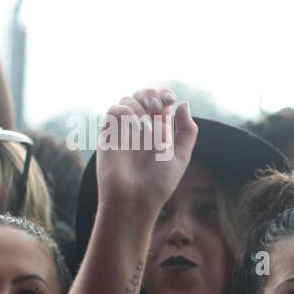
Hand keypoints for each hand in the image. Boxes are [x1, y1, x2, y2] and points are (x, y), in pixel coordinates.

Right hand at [95, 88, 197, 213]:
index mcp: (159, 130)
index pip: (160, 101)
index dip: (164, 94)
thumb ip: (186, 130)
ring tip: (146, 128)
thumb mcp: (181, 156)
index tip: (170, 99)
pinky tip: (134, 127)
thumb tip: (183, 104)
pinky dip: (126, 112)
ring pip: (127, 100)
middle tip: (157, 106)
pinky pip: (114, 110)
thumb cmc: (158, 182)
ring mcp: (124, 129)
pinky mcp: (108, 133)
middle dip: (151, 94)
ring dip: (140, 107)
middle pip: (142, 95)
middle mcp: (141, 127)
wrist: (134, 199)